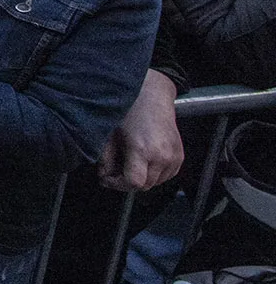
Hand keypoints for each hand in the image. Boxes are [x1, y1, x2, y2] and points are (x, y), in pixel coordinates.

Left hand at [99, 70, 182, 192]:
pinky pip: (167, 175)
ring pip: (156, 182)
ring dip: (141, 179)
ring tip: (127, 164)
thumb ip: (106, 158)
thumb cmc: (130, 110)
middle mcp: (162, 156)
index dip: (117, 184)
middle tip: (113, 172)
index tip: (107, 178)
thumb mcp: (110, 134)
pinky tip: (143, 162)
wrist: (151, 97)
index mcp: (143, 150)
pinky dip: (154, 174)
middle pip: (145, 186)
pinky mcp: (180, 156)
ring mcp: (174, 157)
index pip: (134, 183)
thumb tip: (104, 175)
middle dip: (126, 182)